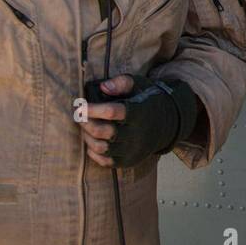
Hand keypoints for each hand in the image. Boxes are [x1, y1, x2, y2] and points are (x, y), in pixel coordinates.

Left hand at [80, 73, 196, 168]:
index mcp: (139, 112)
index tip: (80, 106)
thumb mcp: (139, 85)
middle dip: (86, 123)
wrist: (167, 124)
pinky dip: (93, 152)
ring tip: (84, 128)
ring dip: (88, 138)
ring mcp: (133, 149)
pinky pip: (106, 162)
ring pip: (103, 148)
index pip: (112, 112)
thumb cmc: (146, 101)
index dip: (93, 109)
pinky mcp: (129, 161)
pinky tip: (91, 142)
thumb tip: (103, 87)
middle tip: (79, 116)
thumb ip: (122, 82)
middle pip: (105, 132)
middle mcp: (137, 133)